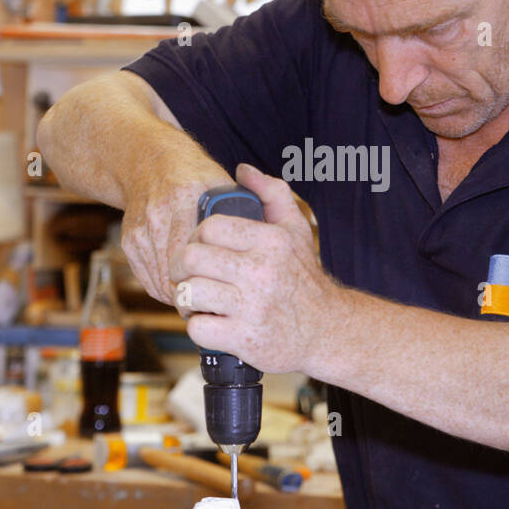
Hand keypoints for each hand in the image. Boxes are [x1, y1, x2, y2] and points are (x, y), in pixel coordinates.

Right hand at [119, 159, 233, 305]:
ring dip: (181, 295)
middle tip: (217, 306)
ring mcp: (140, 228)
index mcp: (185, 197)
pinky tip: (183, 290)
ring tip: (203, 300)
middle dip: (197, 293)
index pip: (194, 249)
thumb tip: (263, 246)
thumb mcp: (224, 183)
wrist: (152, 163)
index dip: (210, 276)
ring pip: (160, 280)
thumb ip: (244, 208)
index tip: (227, 291)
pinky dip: (165, 289)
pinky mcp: (129, 241)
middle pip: (176, 270)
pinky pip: (147, 279)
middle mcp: (159, 213)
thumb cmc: (197, 177)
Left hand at [171, 163, 341, 373]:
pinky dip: (198, 326)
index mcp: (271, 241)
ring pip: (190, 293)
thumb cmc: (304, 278)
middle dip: (180, 267)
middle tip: (187, 274)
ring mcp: (252, 308)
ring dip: (186, 298)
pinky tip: (211, 322)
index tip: (199, 248)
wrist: (327, 329)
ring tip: (197, 299)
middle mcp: (262, 272)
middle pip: (192, 259)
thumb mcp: (296, 229)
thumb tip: (242, 169)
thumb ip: (271, 193)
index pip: (209, 228)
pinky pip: (198, 327)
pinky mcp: (245, 339)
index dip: (196, 238)